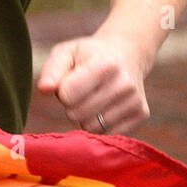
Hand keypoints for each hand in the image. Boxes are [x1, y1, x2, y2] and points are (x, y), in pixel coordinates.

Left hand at [35, 32, 149, 135]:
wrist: (125, 55)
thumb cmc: (88, 55)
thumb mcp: (66, 53)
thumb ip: (52, 70)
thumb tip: (44, 89)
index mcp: (105, 65)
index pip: (68, 96)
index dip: (63, 91)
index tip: (71, 80)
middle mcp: (125, 84)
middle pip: (77, 114)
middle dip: (72, 105)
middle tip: (82, 91)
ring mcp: (135, 101)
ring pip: (92, 127)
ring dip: (86, 116)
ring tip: (94, 98)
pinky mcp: (141, 115)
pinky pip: (107, 134)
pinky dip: (101, 124)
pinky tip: (106, 107)